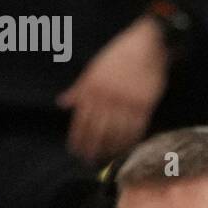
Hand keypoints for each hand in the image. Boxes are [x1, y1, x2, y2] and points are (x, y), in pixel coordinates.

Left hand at [57, 16, 169, 162]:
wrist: (145, 46)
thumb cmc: (117, 55)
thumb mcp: (92, 68)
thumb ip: (78, 89)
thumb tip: (62, 103)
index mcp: (91, 88)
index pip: (81, 119)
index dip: (78, 137)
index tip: (74, 150)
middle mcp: (106, 98)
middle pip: (97, 129)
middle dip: (92, 147)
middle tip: (88, 161)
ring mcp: (126, 102)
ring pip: (116, 132)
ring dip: (110, 147)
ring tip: (106, 158)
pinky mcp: (144, 105)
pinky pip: (136, 128)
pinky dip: (130, 140)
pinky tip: (126, 148)